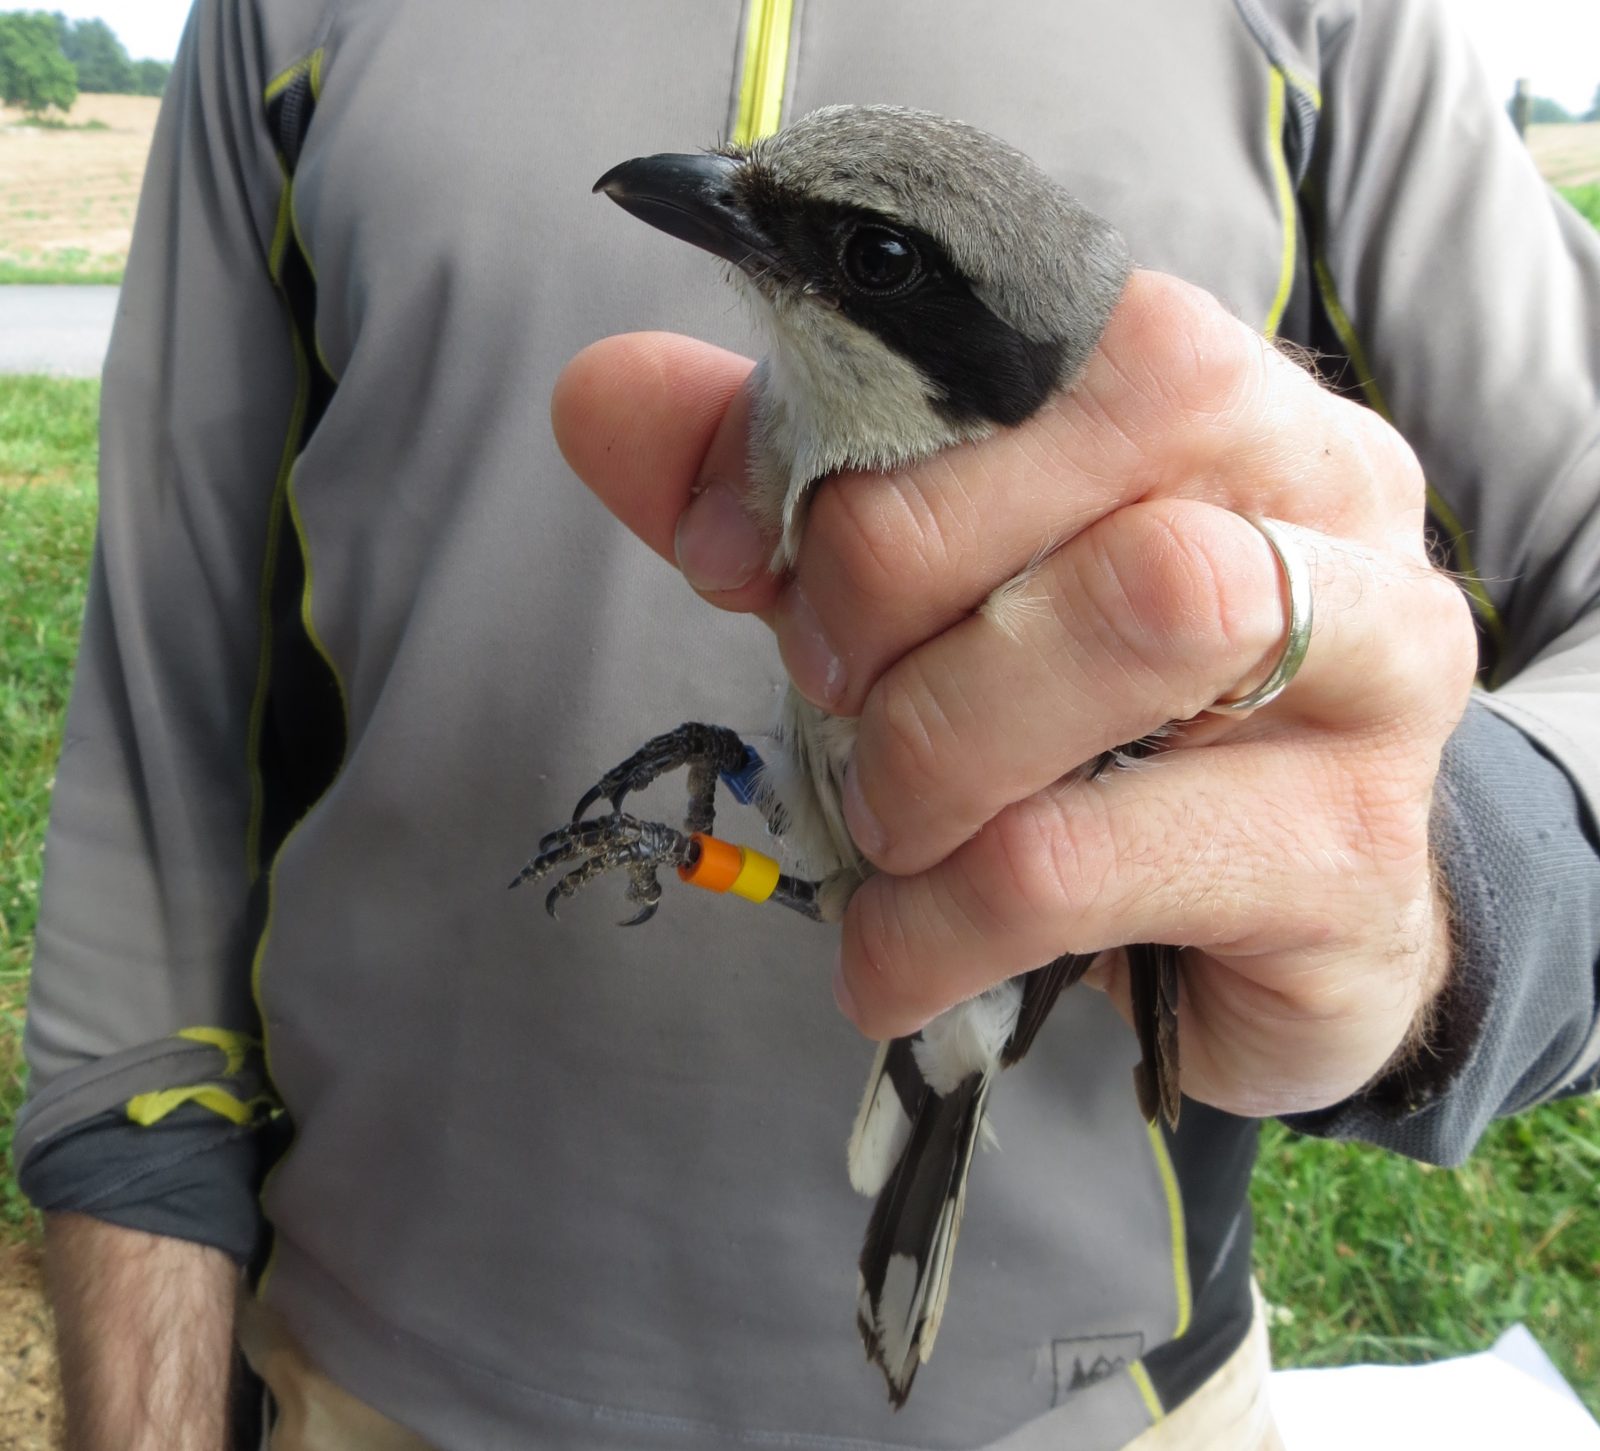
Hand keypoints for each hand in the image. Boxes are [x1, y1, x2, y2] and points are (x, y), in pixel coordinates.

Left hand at [551, 271, 1478, 1117]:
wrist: (1270, 920)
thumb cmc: (1084, 722)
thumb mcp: (924, 585)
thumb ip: (776, 478)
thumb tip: (600, 392)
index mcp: (1223, 404)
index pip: (1060, 332)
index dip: (874, 444)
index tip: (749, 554)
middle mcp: (1331, 509)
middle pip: (1101, 472)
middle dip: (895, 597)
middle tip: (834, 693)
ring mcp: (1377, 680)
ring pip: (1139, 623)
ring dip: (931, 754)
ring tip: (885, 823)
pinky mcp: (1346, 863)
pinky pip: (1078, 864)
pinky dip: (930, 921)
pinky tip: (896, 954)